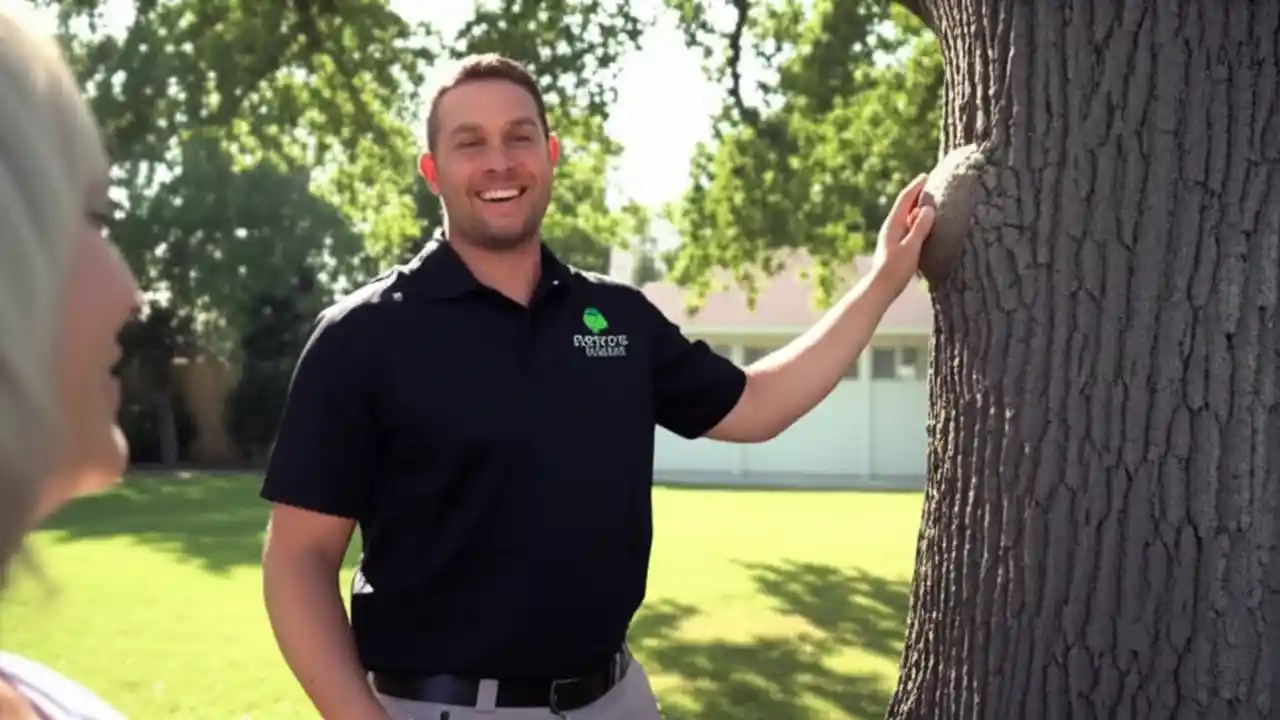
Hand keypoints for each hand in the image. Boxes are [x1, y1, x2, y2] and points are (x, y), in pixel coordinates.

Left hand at [870, 173, 934, 292]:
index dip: (915, 186)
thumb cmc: (895, 269)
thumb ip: (919, 227)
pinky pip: (908, 226)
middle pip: (905, 205)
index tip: (926, 175)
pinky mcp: (895, 246)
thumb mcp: (911, 247)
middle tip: (930, 183)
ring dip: (917, 207)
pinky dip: (916, 220)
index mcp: (893, 225)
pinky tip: (923, 224)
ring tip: (930, 200)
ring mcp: (892, 237)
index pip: (905, 199)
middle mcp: (891, 228)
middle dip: (916, 194)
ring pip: (906, 216)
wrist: (880, 288)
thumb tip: (928, 208)